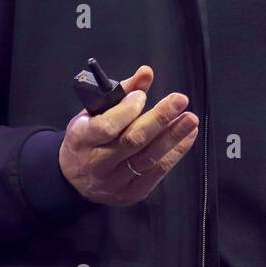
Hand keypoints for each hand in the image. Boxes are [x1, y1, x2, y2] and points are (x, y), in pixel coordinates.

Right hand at [59, 65, 200, 205]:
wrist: (75, 180)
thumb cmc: (87, 139)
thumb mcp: (93, 113)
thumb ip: (121, 92)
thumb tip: (146, 73)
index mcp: (81, 139)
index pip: (106, 126)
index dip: (127, 110)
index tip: (142, 95)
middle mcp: (96, 163)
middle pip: (132, 141)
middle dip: (159, 119)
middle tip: (179, 100)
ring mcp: (114, 182)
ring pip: (148, 158)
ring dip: (173, 136)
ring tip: (190, 119)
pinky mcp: (131, 193)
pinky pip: (157, 172)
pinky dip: (175, 152)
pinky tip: (187, 136)